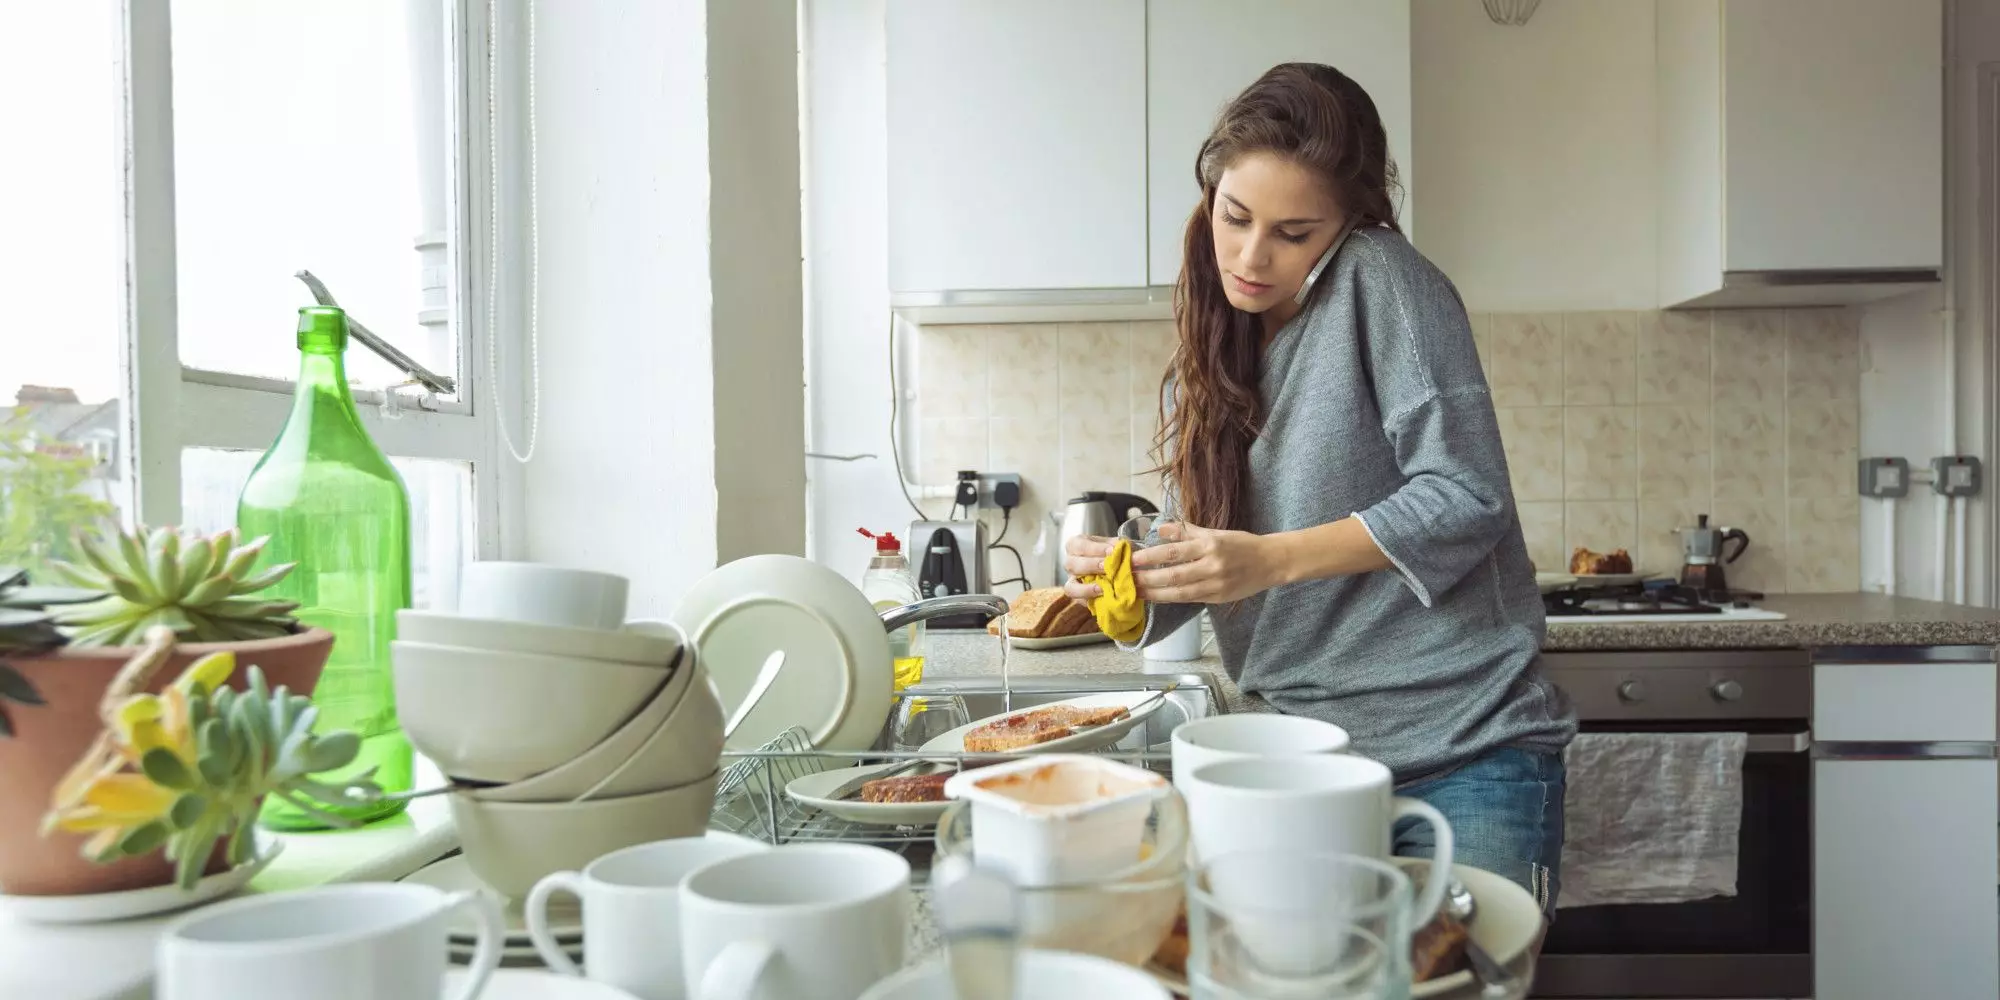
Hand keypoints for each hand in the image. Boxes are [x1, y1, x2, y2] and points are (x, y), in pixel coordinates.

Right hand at [1062, 534, 1114, 600]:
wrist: (1116, 567)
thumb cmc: (1112, 552)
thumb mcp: (1115, 544)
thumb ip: (1117, 544)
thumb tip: (1119, 547)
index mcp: (1076, 545)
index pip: (1078, 545)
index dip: (1094, 549)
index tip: (1112, 551)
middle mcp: (1071, 563)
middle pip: (1071, 564)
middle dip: (1090, 565)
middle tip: (1107, 567)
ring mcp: (1073, 581)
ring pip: (1070, 587)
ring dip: (1086, 588)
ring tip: (1102, 588)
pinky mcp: (1079, 596)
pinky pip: (1078, 601)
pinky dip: (1089, 600)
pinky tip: (1102, 597)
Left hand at [1129, 522, 1283, 603]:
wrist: (1270, 562)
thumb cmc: (1241, 544)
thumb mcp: (1215, 533)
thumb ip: (1187, 531)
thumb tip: (1161, 528)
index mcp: (1210, 546)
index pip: (1174, 552)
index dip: (1151, 557)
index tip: (1132, 559)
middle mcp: (1212, 566)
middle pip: (1173, 576)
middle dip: (1148, 579)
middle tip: (1127, 579)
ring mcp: (1216, 585)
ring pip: (1179, 593)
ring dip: (1155, 594)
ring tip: (1136, 592)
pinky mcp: (1218, 598)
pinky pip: (1189, 600)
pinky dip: (1171, 599)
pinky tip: (1156, 597)